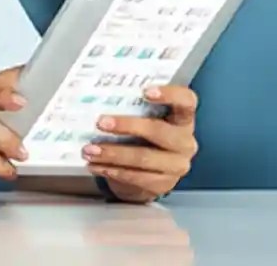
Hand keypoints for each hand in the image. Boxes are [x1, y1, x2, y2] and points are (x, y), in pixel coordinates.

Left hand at [83, 85, 199, 202]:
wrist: (150, 174)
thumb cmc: (144, 137)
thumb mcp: (145, 120)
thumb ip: (133, 108)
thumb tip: (99, 97)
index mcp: (183, 119)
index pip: (187, 102)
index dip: (170, 95)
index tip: (145, 91)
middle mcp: (185, 142)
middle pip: (159, 131)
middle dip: (127, 126)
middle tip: (100, 122)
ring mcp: (176, 165)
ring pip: (143, 157)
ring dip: (113, 153)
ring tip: (89, 149)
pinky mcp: (163, 184)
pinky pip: (135, 177)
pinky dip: (112, 170)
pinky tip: (95, 166)